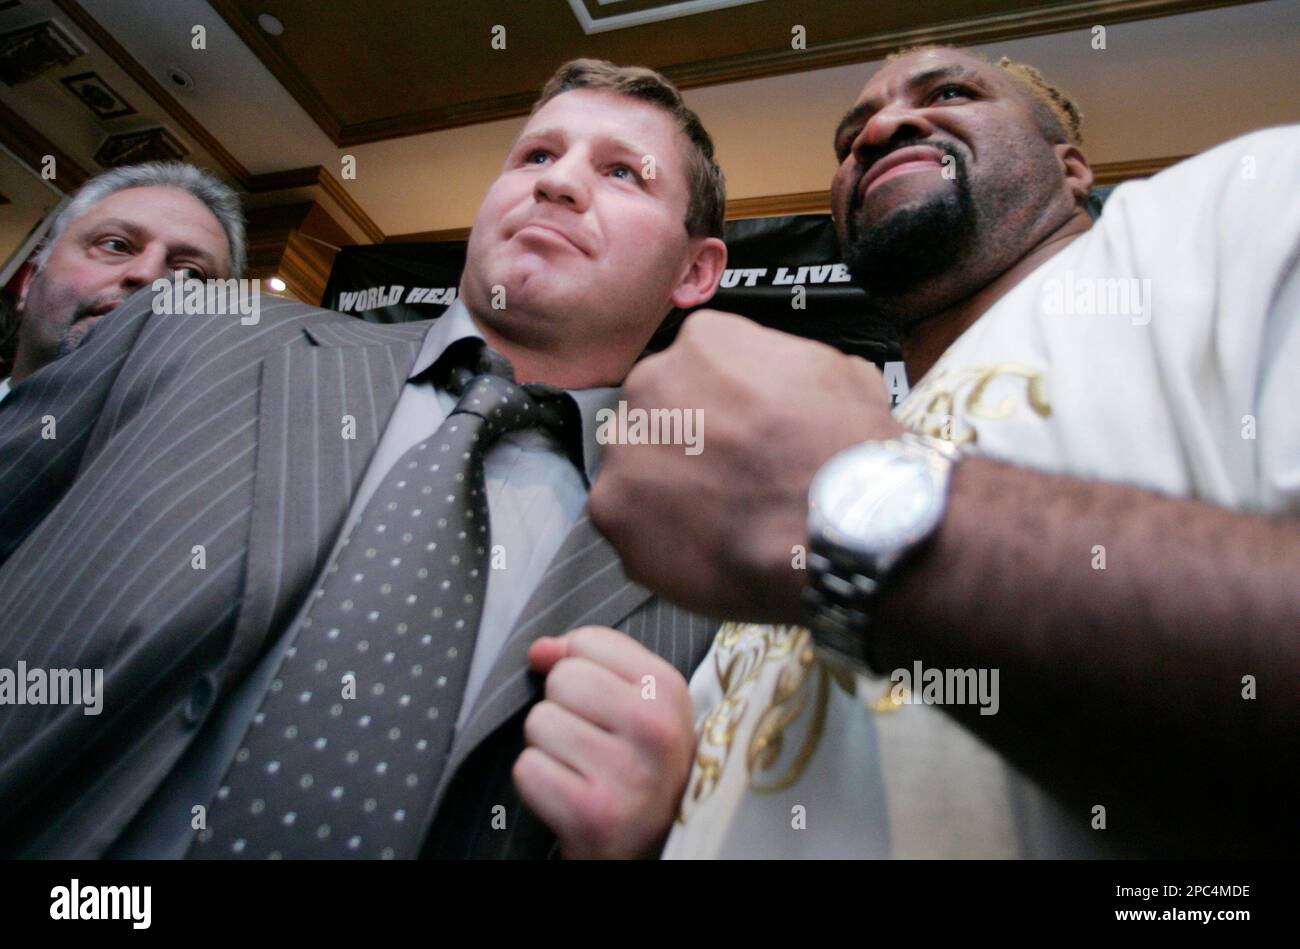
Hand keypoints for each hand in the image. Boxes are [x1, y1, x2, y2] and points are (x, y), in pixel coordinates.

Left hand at [513, 626, 695, 858]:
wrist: (650, 844)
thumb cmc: (638, 765)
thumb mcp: (636, 705)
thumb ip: (591, 662)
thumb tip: (540, 650)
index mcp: (669, 690)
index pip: (588, 642)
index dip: (580, 669)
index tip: (602, 705)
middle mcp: (656, 729)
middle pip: (562, 679)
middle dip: (562, 709)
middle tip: (591, 743)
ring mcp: (627, 773)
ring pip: (540, 722)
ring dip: (548, 748)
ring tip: (581, 770)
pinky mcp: (593, 814)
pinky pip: (528, 769)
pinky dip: (538, 784)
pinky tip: (569, 796)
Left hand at [590, 309, 902, 621]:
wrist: (837, 526)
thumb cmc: (845, 454)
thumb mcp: (840, 375)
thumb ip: (789, 370)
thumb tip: (792, 387)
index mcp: (703, 342)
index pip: (694, 367)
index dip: (720, 406)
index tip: (737, 431)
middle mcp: (650, 385)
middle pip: (655, 415)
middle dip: (683, 445)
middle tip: (724, 477)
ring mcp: (626, 450)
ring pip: (634, 468)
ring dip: (664, 491)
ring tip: (713, 519)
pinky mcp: (613, 511)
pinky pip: (627, 524)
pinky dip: (655, 540)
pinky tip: (700, 549)